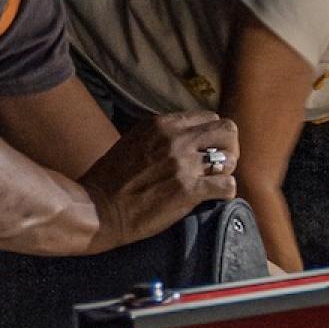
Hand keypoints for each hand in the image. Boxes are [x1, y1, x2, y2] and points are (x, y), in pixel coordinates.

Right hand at [80, 111, 239, 251]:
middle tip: (218, 166)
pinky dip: (226, 193)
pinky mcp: (189, 190)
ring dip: (227, 171)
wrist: (97, 209)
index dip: (212, 136)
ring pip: (231, 157)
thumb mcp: (136, 141)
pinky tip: (213, 197)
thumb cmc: (112, 179)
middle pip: (228, 131)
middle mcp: (176, 139)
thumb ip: (163, 135)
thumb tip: (189, 136)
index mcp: (162, 124)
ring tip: (214, 182)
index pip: (209, 118)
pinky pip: (228, 186)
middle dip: (228, 148)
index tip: (206, 151)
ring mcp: (183, 164)